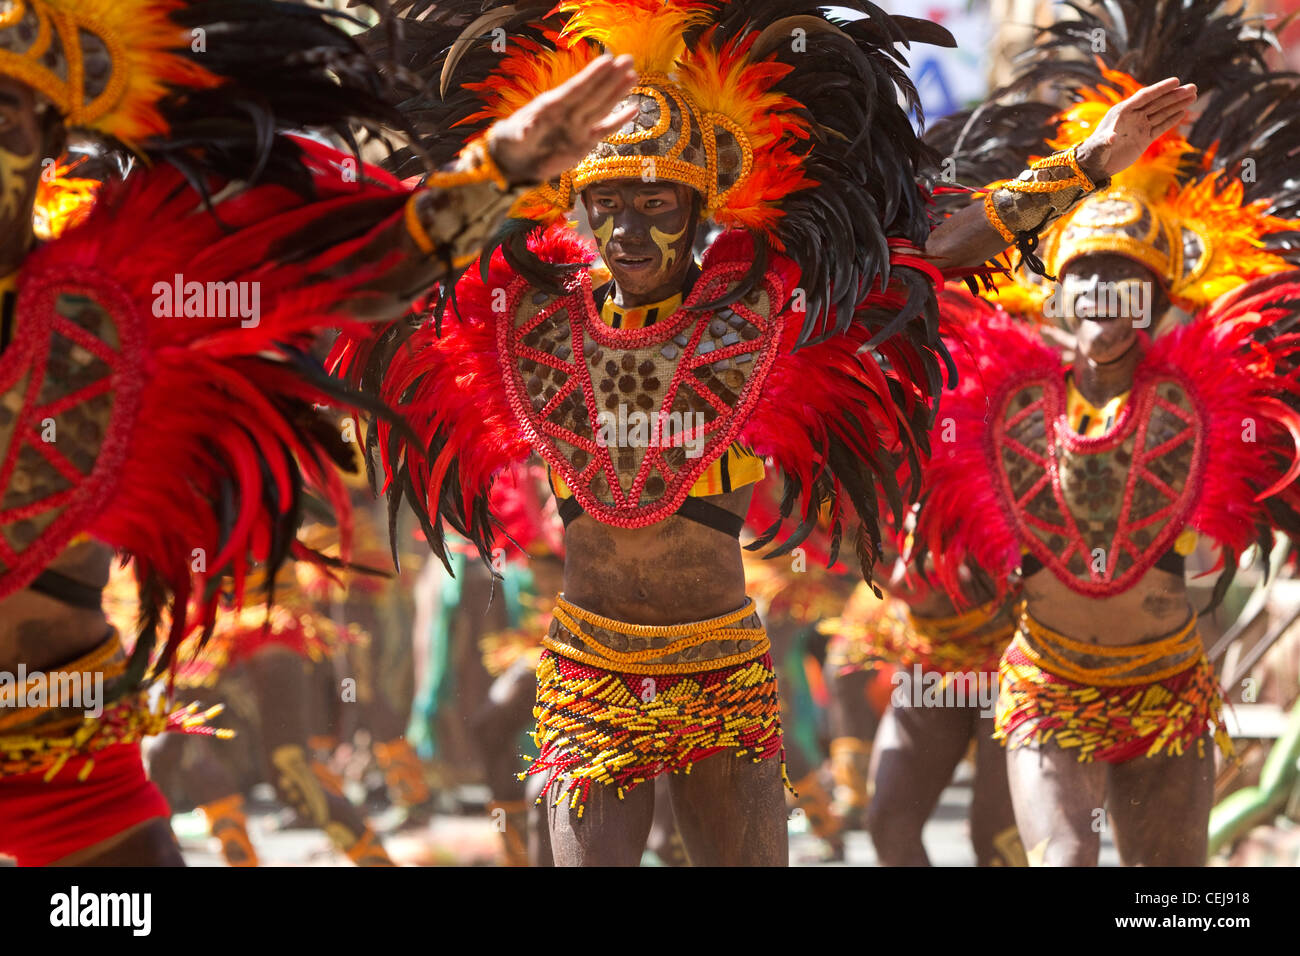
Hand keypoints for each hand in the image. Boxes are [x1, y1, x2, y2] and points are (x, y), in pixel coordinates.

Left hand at [487, 54, 639, 184]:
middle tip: (628, 59)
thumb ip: (524, 132)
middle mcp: (570, 113)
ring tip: (633, 75)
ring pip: (602, 107)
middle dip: (611, 77)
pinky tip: (634, 108)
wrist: (518, 158)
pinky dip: (619, 121)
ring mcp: (579, 127)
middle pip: (594, 93)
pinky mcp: (585, 143)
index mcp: (553, 106)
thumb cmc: (514, 141)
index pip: (577, 88)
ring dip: (618, 92)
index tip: (608, 60)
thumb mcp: (515, 136)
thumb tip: (527, 129)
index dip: (592, 75)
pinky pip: (605, 130)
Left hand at [1075, 77, 1196, 181]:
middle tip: (1193, 87)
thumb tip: (1112, 138)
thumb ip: (1106, 141)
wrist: (1095, 166)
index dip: (1160, 89)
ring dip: (1177, 104)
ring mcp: (1140, 126)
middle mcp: (1133, 116)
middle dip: (1175, 95)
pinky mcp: (1144, 138)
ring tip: (1193, 96)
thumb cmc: (1093, 153)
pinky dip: (1171, 119)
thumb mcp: (1099, 147)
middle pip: (1157, 102)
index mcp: (1122, 112)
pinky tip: (1183, 111)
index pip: (1145, 96)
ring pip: (1162, 112)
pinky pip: (1160, 126)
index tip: (1176, 81)